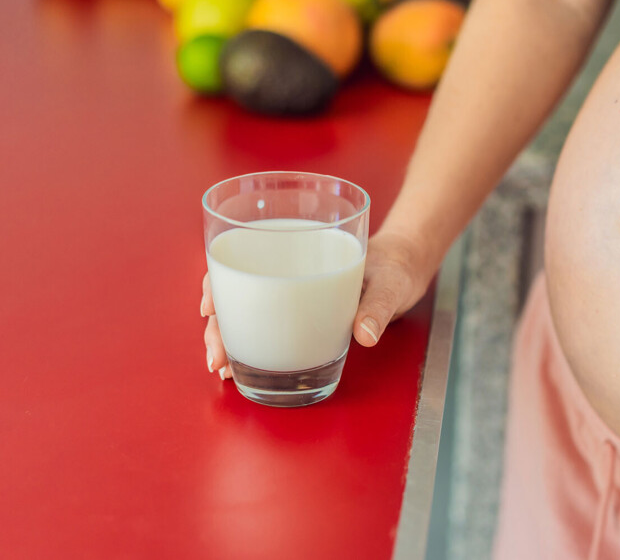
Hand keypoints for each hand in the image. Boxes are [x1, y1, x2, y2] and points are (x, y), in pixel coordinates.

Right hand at [202, 230, 434, 378]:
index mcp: (302, 250)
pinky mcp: (303, 315)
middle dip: (219, 326)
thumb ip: (379, 306)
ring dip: (229, 339)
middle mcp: (289, 271)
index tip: (210, 308)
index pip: (245, 258)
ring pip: (247, 313)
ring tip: (222, 369)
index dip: (220, 281)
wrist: (409, 268)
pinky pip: (269, 328)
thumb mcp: (392, 283)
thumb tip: (364, 334)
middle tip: (217, 358)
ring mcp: (293, 294)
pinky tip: (240, 367)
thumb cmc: (397, 265)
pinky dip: (252, 346)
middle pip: (238, 292)